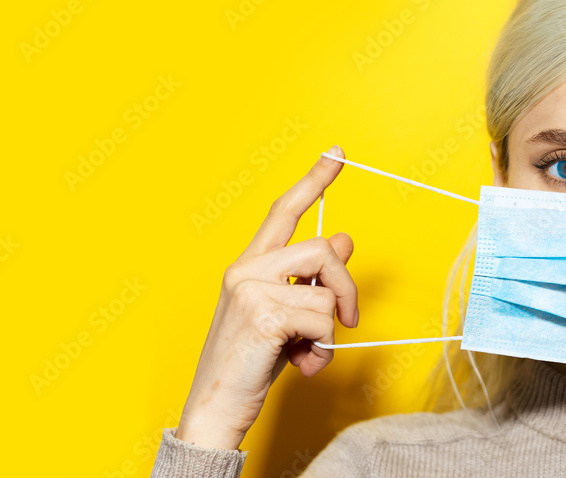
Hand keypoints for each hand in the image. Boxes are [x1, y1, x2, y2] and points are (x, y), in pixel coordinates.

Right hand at [175, 145, 358, 449]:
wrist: (215, 409)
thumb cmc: (248, 365)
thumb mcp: (282, 317)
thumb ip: (306, 281)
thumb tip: (343, 238)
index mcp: (247, 267)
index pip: (282, 211)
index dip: (312, 181)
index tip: (336, 153)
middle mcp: (245, 270)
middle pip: (321, 248)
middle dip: (347, 286)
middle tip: (349, 320)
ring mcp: (250, 290)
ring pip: (325, 287)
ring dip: (332, 326)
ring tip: (311, 352)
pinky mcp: (261, 314)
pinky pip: (321, 320)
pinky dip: (322, 350)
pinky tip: (301, 366)